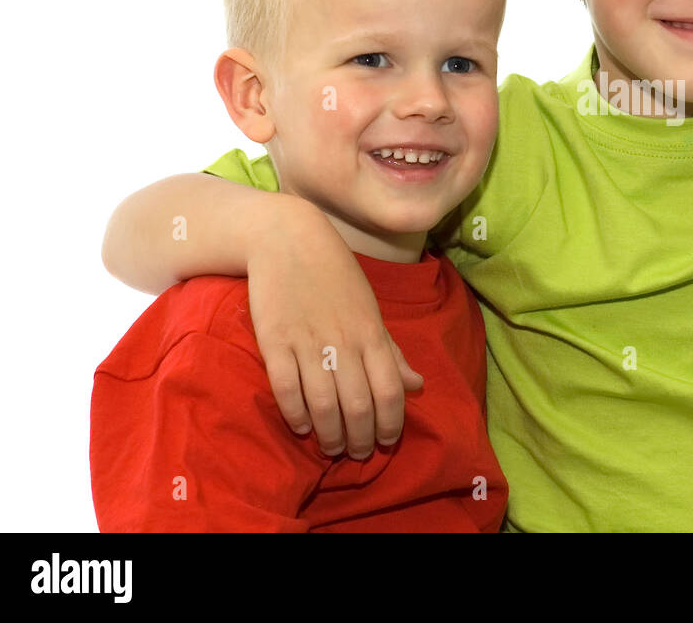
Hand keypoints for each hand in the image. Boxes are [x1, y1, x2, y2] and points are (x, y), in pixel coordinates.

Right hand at [247, 197, 423, 457]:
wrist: (289, 238)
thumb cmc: (335, 276)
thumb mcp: (370, 310)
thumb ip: (391, 352)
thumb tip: (417, 385)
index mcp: (371, 333)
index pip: (391, 392)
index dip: (391, 424)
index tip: (385, 442)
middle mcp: (344, 341)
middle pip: (359, 405)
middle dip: (360, 438)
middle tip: (356, 453)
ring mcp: (308, 341)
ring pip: (323, 404)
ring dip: (329, 434)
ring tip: (331, 447)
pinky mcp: (275, 339)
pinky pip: (286, 388)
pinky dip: (295, 414)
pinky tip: (301, 426)